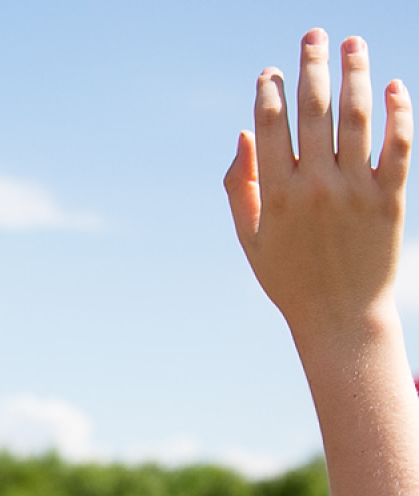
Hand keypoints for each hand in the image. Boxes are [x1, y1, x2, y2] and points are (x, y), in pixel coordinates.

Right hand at [224, 31, 410, 338]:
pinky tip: (393, 86)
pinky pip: (398, 145)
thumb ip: (239, 186)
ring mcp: (355, 191)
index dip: (269, 92)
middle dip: (312, 66)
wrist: (340, 318)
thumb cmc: (289, 278)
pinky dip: (398, 112)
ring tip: (353, 44)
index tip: (270, 72)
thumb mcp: (249, 238)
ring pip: (357, 117)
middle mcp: (315, 188)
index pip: (271, 127)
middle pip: (314, 110)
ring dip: (355, 74)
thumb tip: (245, 134)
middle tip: (314, 35)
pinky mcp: (389, 199)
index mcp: (275, 196)